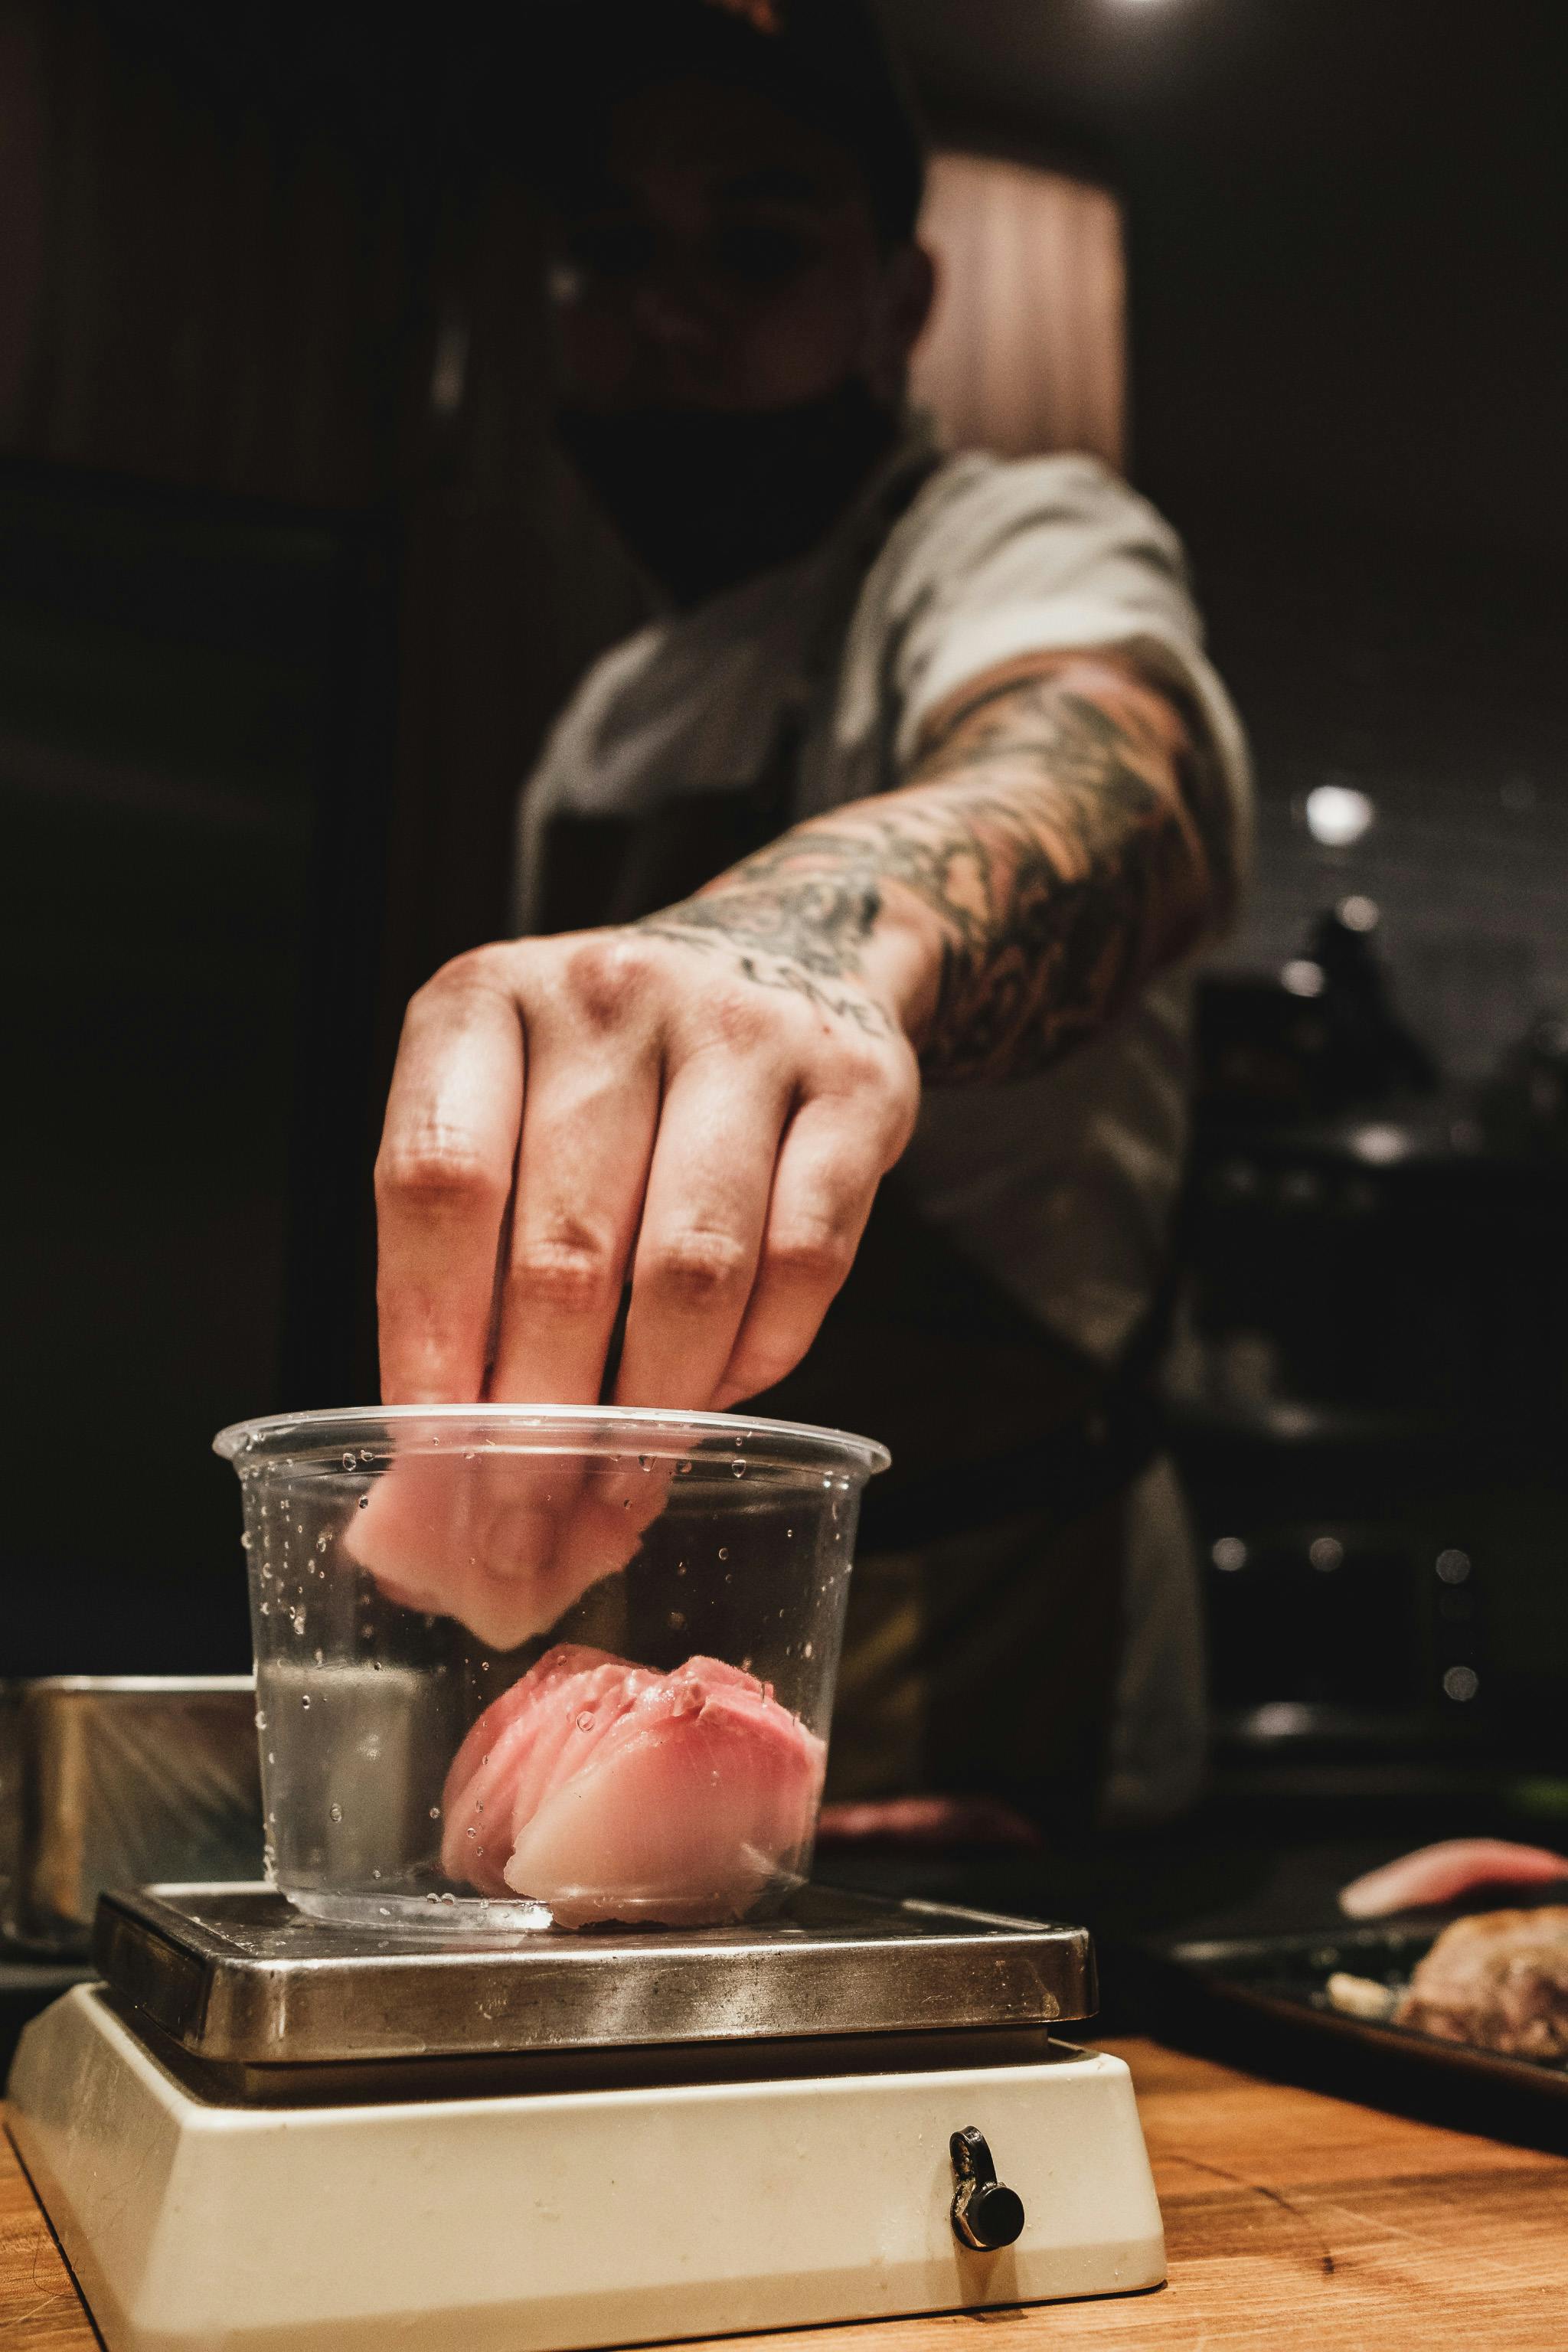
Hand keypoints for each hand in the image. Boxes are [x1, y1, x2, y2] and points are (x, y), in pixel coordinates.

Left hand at [353, 916, 920, 1644]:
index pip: (438, 1187)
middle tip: (518, 1537)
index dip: (428, 1340)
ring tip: (613, 1503)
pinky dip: (756, 1361)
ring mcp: (743, 1033)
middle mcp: (609, 997)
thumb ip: (463, 1272)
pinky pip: (806, 1261)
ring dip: (648, 1416)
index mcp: (485, 1001)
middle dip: (536, 1425)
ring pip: (689, 1270)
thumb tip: (423, 1501)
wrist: (787, 950)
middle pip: (564, 1251)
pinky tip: (716, 1408)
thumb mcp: (511, 1115)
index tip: (429, 1467)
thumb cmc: (612, 1078)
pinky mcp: (857, 1085)